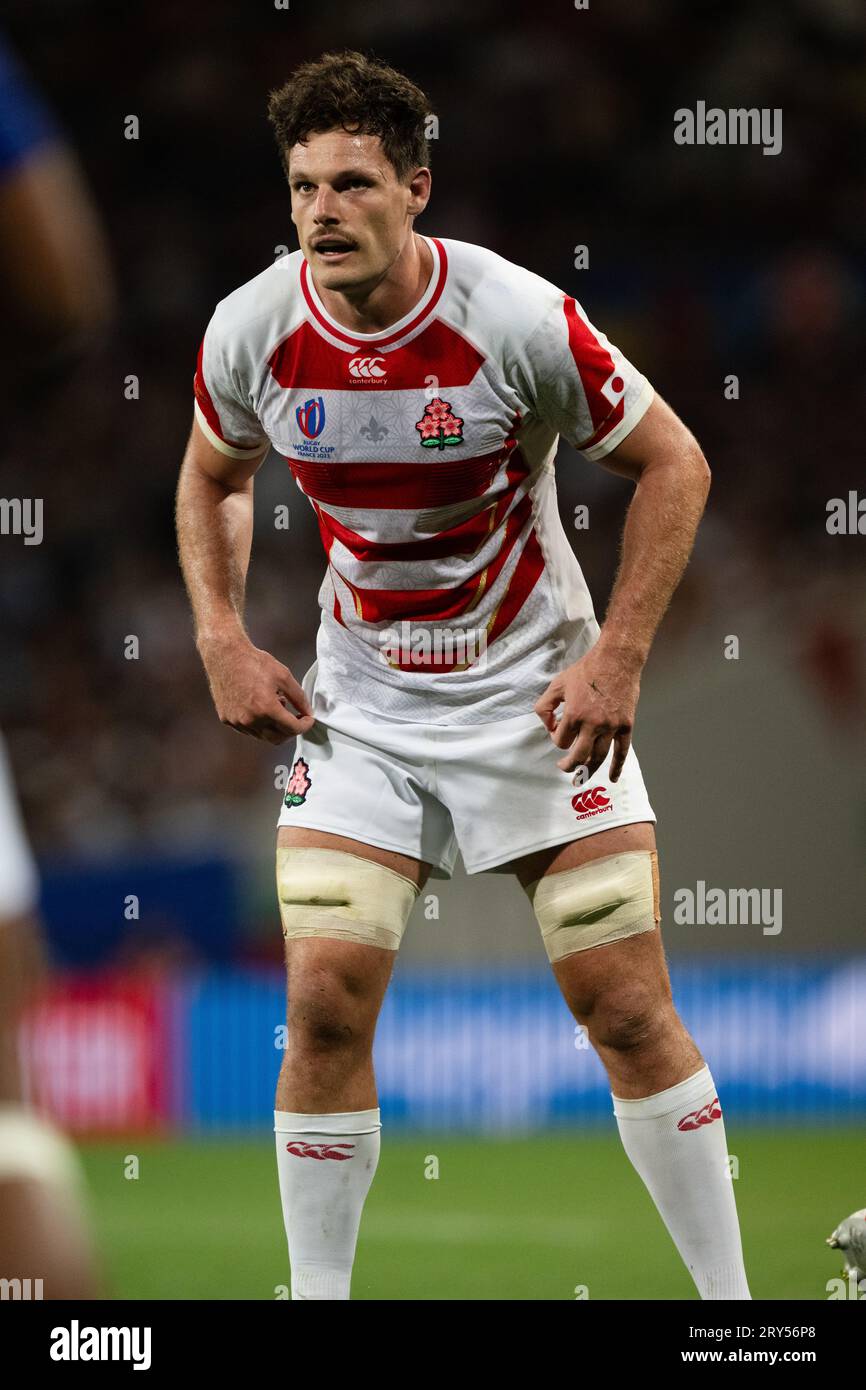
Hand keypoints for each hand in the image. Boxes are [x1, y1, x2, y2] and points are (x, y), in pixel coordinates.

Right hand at [198, 631, 314, 744]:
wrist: (225, 656)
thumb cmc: (254, 662)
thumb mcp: (283, 676)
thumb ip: (299, 697)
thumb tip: (308, 711)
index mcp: (266, 708)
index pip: (292, 729)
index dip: (305, 725)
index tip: (308, 719)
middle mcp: (250, 719)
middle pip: (278, 738)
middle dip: (291, 731)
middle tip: (296, 718)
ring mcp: (237, 722)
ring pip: (263, 736)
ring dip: (274, 727)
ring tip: (276, 706)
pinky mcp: (227, 720)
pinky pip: (248, 730)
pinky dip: (259, 724)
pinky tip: (261, 707)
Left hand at [534, 642, 642, 782]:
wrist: (617, 660)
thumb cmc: (586, 670)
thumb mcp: (557, 684)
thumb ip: (544, 706)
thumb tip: (548, 725)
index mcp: (574, 715)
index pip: (561, 741)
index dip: (556, 738)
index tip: (558, 730)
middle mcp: (593, 725)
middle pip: (578, 756)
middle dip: (568, 765)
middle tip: (563, 767)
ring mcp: (611, 727)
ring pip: (598, 758)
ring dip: (588, 770)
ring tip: (580, 776)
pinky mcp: (626, 726)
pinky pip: (622, 752)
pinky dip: (617, 767)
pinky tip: (612, 778)